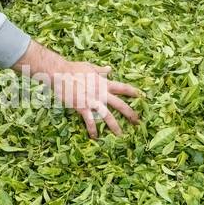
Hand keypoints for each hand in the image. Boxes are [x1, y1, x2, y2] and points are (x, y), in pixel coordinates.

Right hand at [13, 40, 141, 138]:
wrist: (60, 73)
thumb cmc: (73, 69)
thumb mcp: (89, 67)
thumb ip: (100, 70)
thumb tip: (109, 68)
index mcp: (103, 83)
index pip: (122, 87)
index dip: (133, 92)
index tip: (143, 96)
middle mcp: (101, 93)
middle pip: (120, 104)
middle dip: (130, 113)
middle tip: (138, 122)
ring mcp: (92, 101)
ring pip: (107, 116)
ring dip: (115, 127)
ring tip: (121, 136)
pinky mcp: (82, 107)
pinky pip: (89, 121)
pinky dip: (92, 129)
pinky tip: (95, 137)